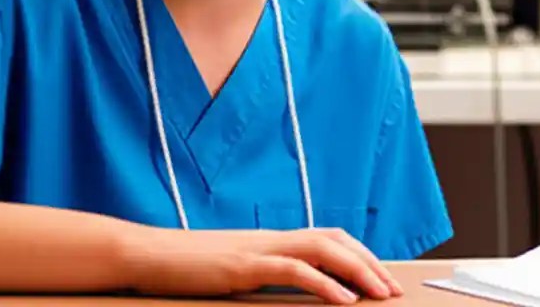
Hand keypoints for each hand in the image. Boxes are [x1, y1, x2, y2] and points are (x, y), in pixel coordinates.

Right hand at [125, 227, 403, 303]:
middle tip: (393, 290)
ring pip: (322, 250)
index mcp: (270, 241)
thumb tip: (288, 287)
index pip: (327, 238)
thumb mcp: (231, 270)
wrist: (146, 254)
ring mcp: (258, 249)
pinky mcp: (244, 266)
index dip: (359, 255)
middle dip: (369, 264)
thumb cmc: (184, 267)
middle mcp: (270, 239)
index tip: (381, 278)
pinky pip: (293, 271)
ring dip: (358, 271)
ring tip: (380, 294)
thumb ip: (260, 274)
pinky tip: (343, 300)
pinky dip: (324, 284)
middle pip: (334, 240)